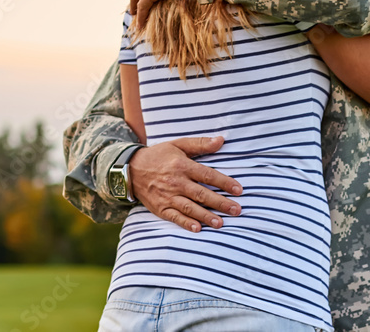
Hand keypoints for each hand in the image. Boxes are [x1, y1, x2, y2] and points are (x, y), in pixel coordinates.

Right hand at [128, 136, 242, 232]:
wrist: (131, 168)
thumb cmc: (159, 155)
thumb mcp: (178, 144)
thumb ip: (200, 144)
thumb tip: (221, 140)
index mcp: (182, 165)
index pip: (207, 175)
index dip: (224, 182)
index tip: (239, 190)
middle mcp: (176, 182)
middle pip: (201, 194)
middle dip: (220, 203)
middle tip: (237, 210)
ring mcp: (167, 196)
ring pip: (189, 208)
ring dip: (206, 216)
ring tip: (221, 223)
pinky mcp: (160, 208)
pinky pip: (174, 217)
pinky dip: (186, 223)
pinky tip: (197, 229)